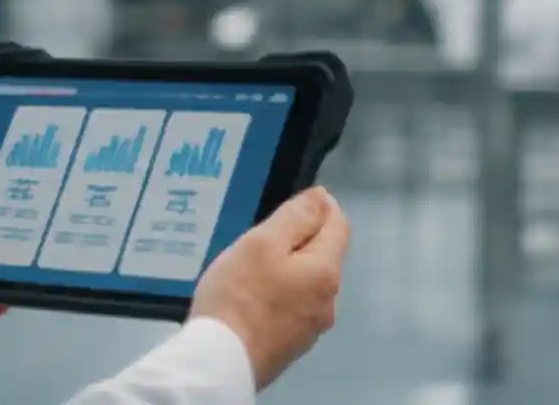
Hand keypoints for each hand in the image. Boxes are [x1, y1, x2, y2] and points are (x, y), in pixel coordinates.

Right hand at [190, 186, 350, 389]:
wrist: (219, 361)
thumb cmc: (238, 295)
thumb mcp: (262, 243)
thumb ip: (295, 217)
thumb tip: (322, 198)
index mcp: (325, 272)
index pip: (339, 226)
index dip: (322, 206)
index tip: (295, 202)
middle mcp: (328, 301)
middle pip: (323, 256)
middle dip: (301, 240)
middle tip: (262, 236)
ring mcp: (311, 328)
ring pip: (307, 284)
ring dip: (289, 269)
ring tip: (252, 267)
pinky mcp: (291, 346)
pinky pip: (293, 308)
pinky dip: (280, 295)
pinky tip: (253, 297)